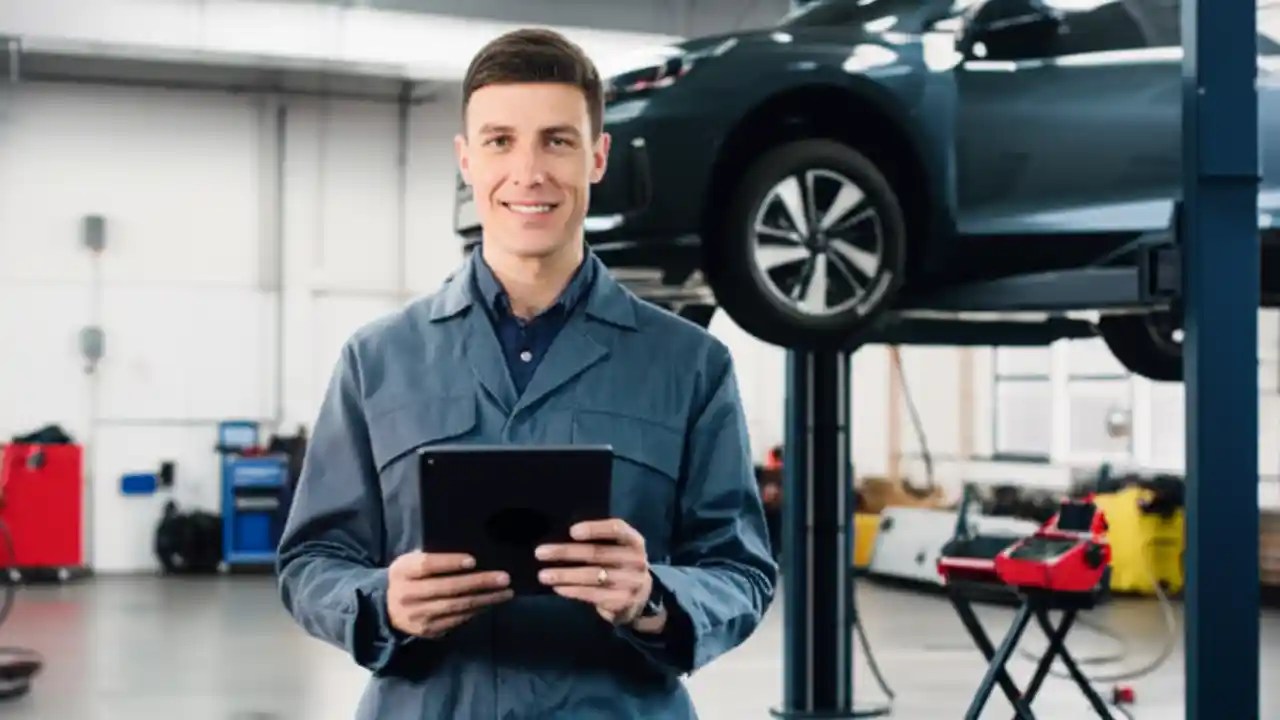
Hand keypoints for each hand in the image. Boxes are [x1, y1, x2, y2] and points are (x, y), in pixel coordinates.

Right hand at [386, 551, 512, 638]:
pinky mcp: (428, 631)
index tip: (473, 560)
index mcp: (402, 572)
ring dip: (485, 600)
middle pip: (448, 588)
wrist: (384, 609)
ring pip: (456, 607)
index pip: (426, 566)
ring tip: (506, 592)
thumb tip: (469, 557)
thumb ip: (431, 558)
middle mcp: (408, 595)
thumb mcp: (409, 562)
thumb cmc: (407, 577)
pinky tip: (491, 603)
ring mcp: (418, 616)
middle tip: (504, 578)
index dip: (450, 563)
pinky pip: (457, 620)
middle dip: (479, 583)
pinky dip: (476, 611)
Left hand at [535, 519, 659, 628]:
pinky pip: (592, 594)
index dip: (594, 528)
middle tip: (540, 553)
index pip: (617, 529)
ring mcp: (631, 582)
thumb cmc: (620, 567)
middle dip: (566, 552)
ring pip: (592, 575)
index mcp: (634, 541)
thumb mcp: (619, 550)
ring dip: (564, 575)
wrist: (642, 600)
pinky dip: (572, 590)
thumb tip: (560, 538)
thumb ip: (599, 542)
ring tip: (543, 575)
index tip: (571, 531)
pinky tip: (558, 587)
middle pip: (598, 553)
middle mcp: (636, 560)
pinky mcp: (622, 602)